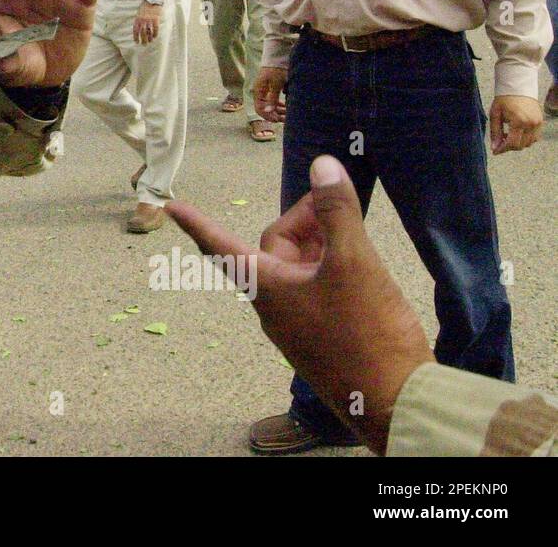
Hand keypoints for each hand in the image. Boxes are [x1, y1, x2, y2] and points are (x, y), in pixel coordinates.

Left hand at [132, 2, 161, 44]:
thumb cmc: (146, 6)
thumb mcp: (139, 13)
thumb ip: (139, 20)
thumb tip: (139, 29)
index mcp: (137, 18)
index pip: (135, 30)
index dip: (136, 37)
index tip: (137, 42)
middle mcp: (142, 20)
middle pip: (142, 32)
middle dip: (143, 40)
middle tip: (144, 44)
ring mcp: (149, 19)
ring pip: (149, 31)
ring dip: (149, 38)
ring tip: (150, 41)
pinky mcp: (156, 19)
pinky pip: (155, 28)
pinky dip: (155, 33)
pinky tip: (155, 37)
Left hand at [165, 156, 433, 454]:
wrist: (398, 404)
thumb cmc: (368, 333)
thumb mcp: (355, 262)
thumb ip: (337, 211)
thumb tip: (322, 165)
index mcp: (266, 288)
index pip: (220, 245)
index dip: (197, 222)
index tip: (170, 206)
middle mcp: (273, 308)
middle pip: (275, 248)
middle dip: (303, 222)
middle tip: (336, 204)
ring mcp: (297, 325)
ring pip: (297, 269)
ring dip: (320, 245)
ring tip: (354, 234)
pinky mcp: (320, 338)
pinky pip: (314, 291)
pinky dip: (330, 269)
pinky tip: (361, 267)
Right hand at [253, 66, 287, 122]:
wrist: (279, 56)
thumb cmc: (277, 69)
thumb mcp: (276, 85)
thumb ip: (272, 99)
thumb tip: (268, 112)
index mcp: (258, 92)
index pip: (259, 109)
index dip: (268, 116)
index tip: (278, 120)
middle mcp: (260, 92)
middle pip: (265, 108)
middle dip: (275, 115)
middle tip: (286, 119)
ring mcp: (265, 90)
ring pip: (270, 105)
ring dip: (278, 111)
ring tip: (288, 114)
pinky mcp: (271, 88)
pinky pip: (273, 100)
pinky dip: (279, 105)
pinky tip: (286, 107)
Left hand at [489, 95, 541, 153]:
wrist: (518, 87)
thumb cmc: (504, 100)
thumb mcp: (495, 115)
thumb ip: (495, 132)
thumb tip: (495, 147)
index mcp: (519, 121)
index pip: (512, 143)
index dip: (503, 149)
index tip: (495, 151)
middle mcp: (531, 123)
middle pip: (521, 145)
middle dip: (509, 147)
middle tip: (500, 142)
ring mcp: (538, 123)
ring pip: (529, 143)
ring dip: (518, 143)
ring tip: (508, 135)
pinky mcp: (541, 122)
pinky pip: (535, 138)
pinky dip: (526, 139)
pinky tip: (517, 133)